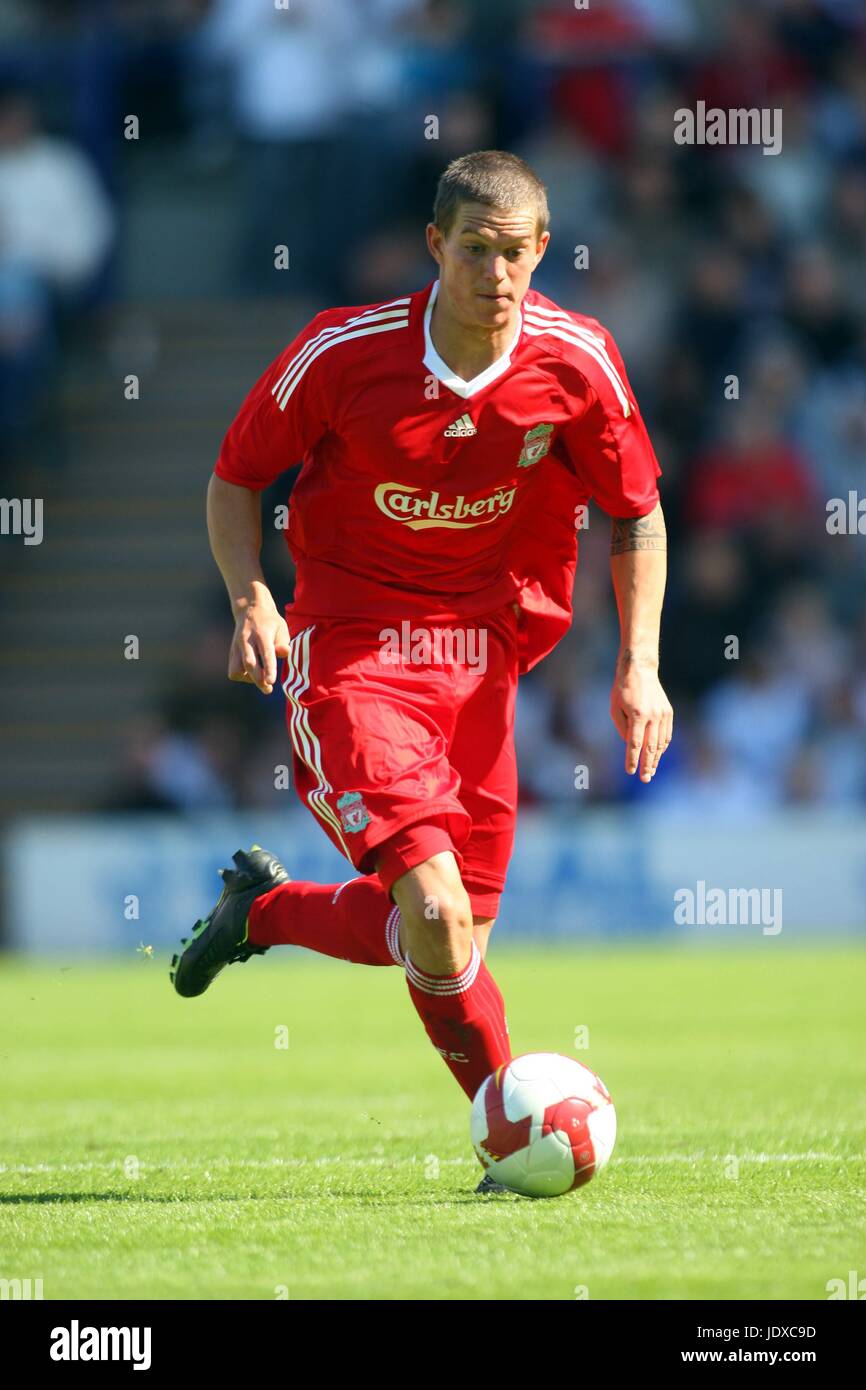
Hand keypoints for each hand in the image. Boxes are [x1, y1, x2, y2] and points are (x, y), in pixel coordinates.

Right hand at [228, 590, 288, 694]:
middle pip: (249, 664)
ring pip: (237, 669)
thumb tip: (284, 653)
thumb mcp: (281, 628)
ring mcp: (237, 646)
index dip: (269, 668)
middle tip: (268, 689)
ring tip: (260, 678)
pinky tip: (251, 673)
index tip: (271, 682)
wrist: (250, 609)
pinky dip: (243, 676)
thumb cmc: (270, 623)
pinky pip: (234, 670)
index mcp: (262, 633)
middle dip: (258, 680)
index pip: (266, 653)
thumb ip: (283, 642)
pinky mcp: (231, 652)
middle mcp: (246, 640)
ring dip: (249, 679)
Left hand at [610, 656, 672, 782]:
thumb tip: (630, 745)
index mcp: (637, 714)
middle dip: (648, 765)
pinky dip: (662, 747)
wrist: (640, 669)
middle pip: (651, 747)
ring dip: (656, 759)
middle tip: (645, 779)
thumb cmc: (623, 689)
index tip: (630, 771)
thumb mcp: (615, 707)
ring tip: (651, 771)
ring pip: (661, 743)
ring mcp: (663, 714)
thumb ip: (622, 728)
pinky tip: (657, 755)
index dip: (633, 759)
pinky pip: (666, 734)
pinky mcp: (668, 712)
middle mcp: (652, 715)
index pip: (635, 744)